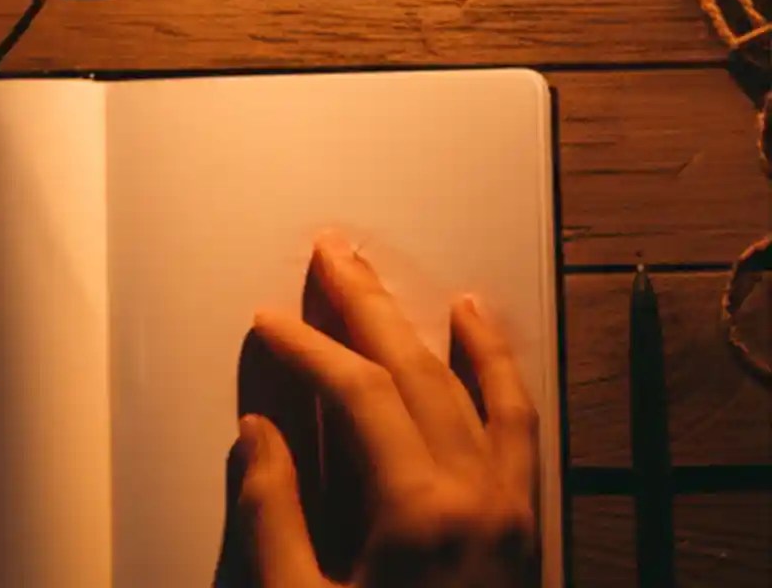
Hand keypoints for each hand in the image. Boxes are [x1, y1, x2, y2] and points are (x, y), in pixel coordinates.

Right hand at [238, 233, 537, 586]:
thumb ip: (273, 516)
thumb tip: (258, 435)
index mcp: (418, 512)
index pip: (356, 393)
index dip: (307, 348)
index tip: (270, 321)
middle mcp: (476, 495)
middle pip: (415, 369)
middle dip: (365, 307)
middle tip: (331, 256)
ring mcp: (509, 506)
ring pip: (470, 385)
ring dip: (427, 324)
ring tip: (395, 279)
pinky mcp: (522, 523)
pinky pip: (518, 424)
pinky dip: (498, 370)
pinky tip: (479, 332)